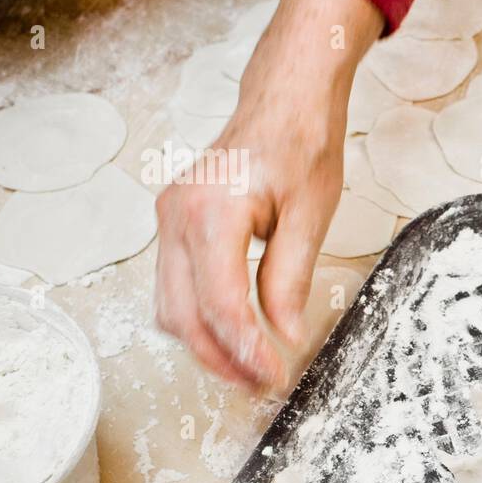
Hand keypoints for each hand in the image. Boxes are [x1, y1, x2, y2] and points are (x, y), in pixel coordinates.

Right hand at [155, 0, 382, 389]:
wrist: (284, 97)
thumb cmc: (302, 142)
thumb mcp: (312, 213)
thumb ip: (291, 277)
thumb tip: (283, 333)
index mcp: (211, 211)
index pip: (221, 304)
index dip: (247, 349)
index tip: (274, 376)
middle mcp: (176, 216)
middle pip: (184, 315)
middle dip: (222, 359)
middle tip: (263, 385)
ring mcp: (168, 219)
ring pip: (170, 307)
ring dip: (207, 345)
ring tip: (252, 369)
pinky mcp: (174, 223)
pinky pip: (175, 286)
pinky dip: (200, 318)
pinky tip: (235, 336)